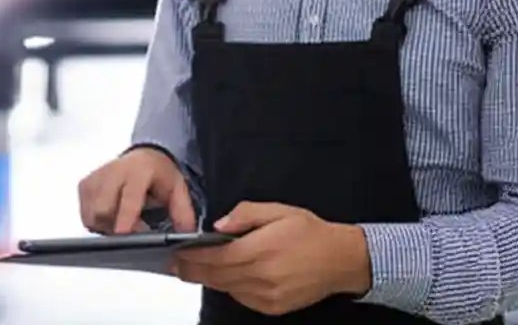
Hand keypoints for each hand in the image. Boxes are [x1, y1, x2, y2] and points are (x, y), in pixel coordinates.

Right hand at [78, 147, 196, 233]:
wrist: (143, 156)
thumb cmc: (159, 174)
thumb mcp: (177, 190)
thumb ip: (183, 213)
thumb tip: (185, 237)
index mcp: (139, 171)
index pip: (128, 198)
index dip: (125, 218)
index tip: (123, 235)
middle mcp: (113, 171)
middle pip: (103, 211)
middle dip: (116, 228)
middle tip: (134, 228)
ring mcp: (96, 177)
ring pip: (91, 215)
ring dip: (106, 226)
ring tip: (124, 219)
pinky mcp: (84, 185)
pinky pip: (85, 214)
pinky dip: (97, 221)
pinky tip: (112, 215)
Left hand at [171, 202, 371, 315]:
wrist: (340, 260)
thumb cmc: (311, 233)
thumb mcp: (278, 211)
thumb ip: (245, 214)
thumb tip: (218, 225)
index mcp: (260, 250)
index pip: (215, 256)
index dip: (193, 255)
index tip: (178, 252)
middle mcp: (261, 276)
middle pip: (215, 275)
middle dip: (193, 269)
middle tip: (177, 263)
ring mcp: (266, 295)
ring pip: (226, 288)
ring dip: (209, 278)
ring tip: (196, 268)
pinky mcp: (272, 307)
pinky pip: (241, 298)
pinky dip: (230, 287)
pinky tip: (228, 276)